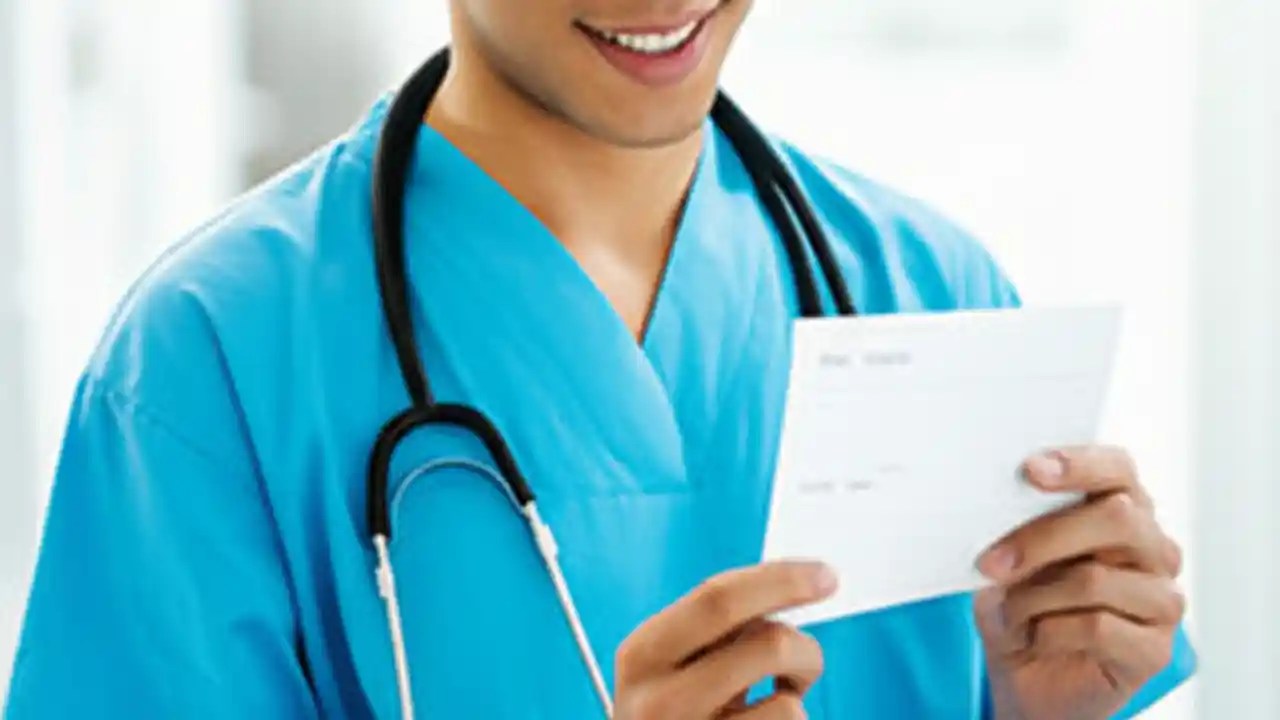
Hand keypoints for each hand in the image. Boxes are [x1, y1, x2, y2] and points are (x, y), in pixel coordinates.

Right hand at [613, 561, 836, 719]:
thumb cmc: (674, 714)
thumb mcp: (674, 667)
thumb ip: (713, 632)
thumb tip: (787, 586)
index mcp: (643, 654)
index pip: (719, 597)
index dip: (781, 579)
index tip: (824, 575)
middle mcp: (658, 701)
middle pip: (768, 644)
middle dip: (806, 648)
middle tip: (811, 660)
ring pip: (788, 705)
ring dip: (796, 705)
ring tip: (776, 707)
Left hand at [974, 447, 1184, 719]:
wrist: (1026, 681)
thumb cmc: (1020, 608)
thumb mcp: (1005, 562)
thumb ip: (1011, 529)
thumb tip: (993, 502)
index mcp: (1121, 510)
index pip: (1117, 468)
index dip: (1079, 463)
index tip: (1030, 469)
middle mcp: (1152, 549)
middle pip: (1116, 517)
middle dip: (1043, 537)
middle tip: (990, 562)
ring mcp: (1161, 599)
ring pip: (1097, 578)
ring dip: (1034, 597)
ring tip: (1009, 611)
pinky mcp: (1155, 649)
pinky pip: (1098, 628)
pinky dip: (1048, 632)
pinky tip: (1034, 638)